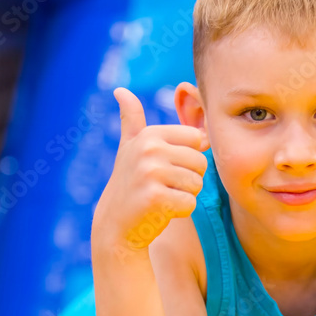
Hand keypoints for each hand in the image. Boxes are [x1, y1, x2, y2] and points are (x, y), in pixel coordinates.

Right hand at [93, 87, 209, 251]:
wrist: (115, 225)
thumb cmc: (129, 183)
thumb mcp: (129, 147)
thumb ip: (131, 118)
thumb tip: (120, 90)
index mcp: (150, 134)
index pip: (196, 139)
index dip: (188, 158)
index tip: (166, 167)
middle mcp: (149, 150)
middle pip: (200, 163)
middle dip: (189, 179)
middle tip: (164, 186)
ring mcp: (150, 173)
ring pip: (197, 184)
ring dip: (185, 196)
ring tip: (162, 197)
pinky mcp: (155, 198)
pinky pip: (190, 203)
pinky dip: (180, 211)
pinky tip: (161, 211)